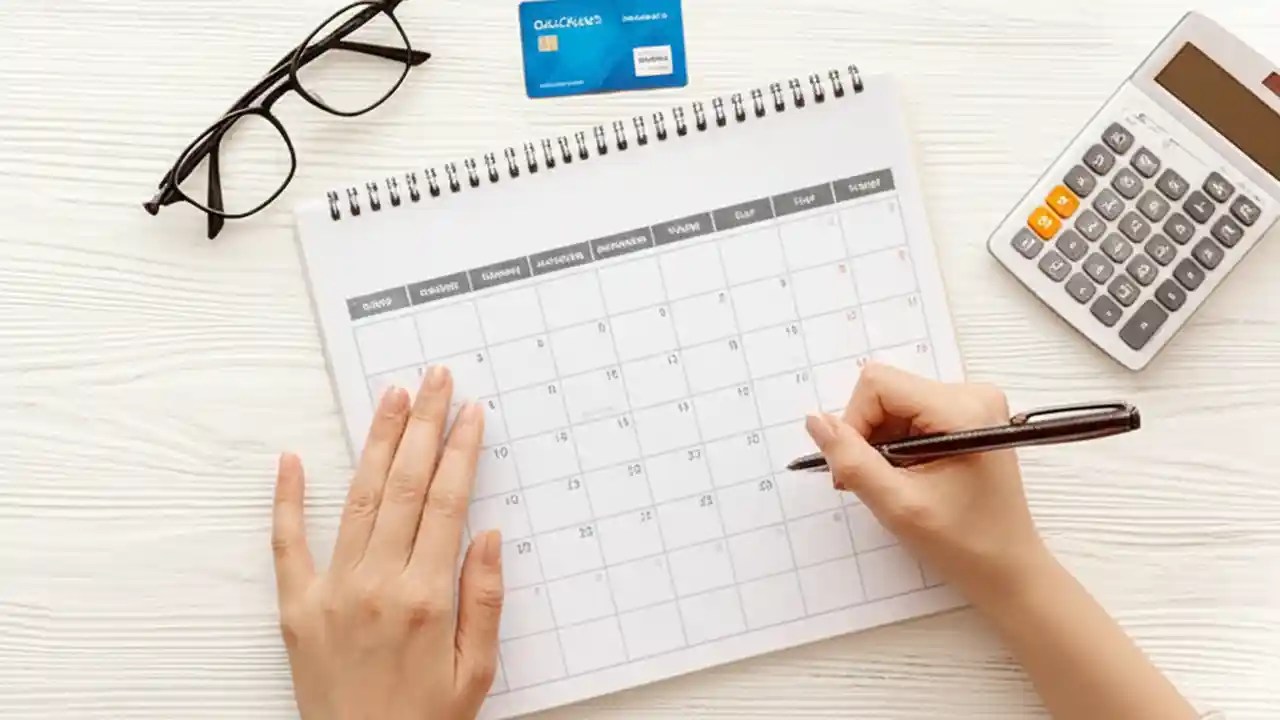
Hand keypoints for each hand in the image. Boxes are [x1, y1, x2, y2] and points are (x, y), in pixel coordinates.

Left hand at [270, 366, 503, 719]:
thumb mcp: (477, 672)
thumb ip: (484, 599)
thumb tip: (486, 533)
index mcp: (426, 598)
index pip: (447, 503)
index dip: (460, 452)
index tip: (470, 413)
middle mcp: (376, 585)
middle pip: (405, 486)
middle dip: (423, 426)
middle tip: (435, 380)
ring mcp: (332, 592)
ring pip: (358, 500)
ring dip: (376, 444)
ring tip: (390, 399)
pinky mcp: (297, 608)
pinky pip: (288, 544)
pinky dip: (288, 499)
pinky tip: (293, 460)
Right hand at [803, 362, 1048, 606]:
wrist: (1008, 571)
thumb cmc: (962, 544)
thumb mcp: (896, 504)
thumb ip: (851, 459)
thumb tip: (814, 420)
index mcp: (963, 409)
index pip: (878, 385)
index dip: (854, 422)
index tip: (855, 468)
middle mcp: (972, 394)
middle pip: (886, 392)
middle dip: (867, 436)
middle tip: (870, 484)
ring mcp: (972, 405)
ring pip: (894, 405)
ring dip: (881, 444)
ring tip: (893, 485)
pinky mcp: (968, 418)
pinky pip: (911, 416)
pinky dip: (897, 446)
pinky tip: (908, 477)